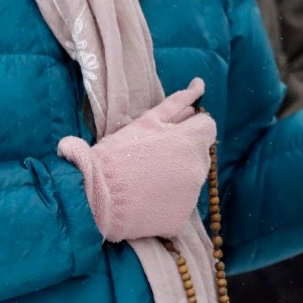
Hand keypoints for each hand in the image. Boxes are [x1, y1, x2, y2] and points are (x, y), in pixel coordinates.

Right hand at [58, 78, 216, 241]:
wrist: (95, 197)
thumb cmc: (117, 155)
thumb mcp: (146, 122)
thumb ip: (178, 103)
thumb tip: (200, 84)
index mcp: (190, 141)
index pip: (207, 127)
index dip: (191, 127)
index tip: (172, 134)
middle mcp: (197, 168)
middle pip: (200, 153)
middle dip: (184, 152)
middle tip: (154, 158)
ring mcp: (191, 195)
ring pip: (191, 178)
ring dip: (177, 175)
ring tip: (148, 179)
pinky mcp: (181, 217)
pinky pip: (182, 204)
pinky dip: (170, 200)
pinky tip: (149, 198)